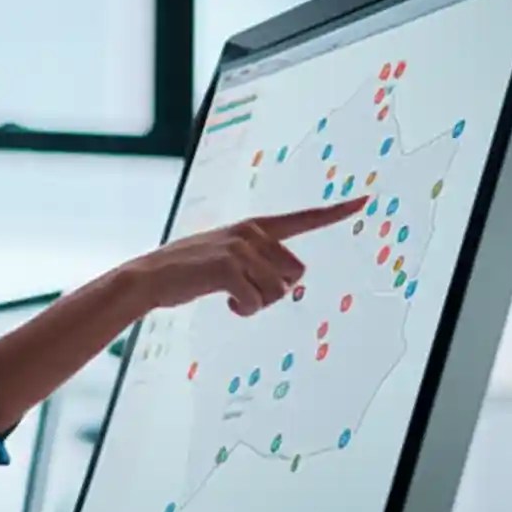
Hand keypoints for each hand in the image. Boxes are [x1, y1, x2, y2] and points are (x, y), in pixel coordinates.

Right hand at [123, 196, 367, 315]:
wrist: (149, 277)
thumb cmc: (187, 272)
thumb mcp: (225, 256)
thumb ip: (256, 260)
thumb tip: (288, 284)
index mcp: (253, 227)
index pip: (302, 218)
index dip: (335, 212)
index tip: (363, 201)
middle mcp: (251, 232)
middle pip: (295, 273)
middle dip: (275, 292)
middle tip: (245, 295)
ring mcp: (239, 248)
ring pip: (278, 292)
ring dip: (257, 304)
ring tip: (230, 297)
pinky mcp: (228, 267)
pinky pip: (256, 301)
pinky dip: (243, 310)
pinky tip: (225, 303)